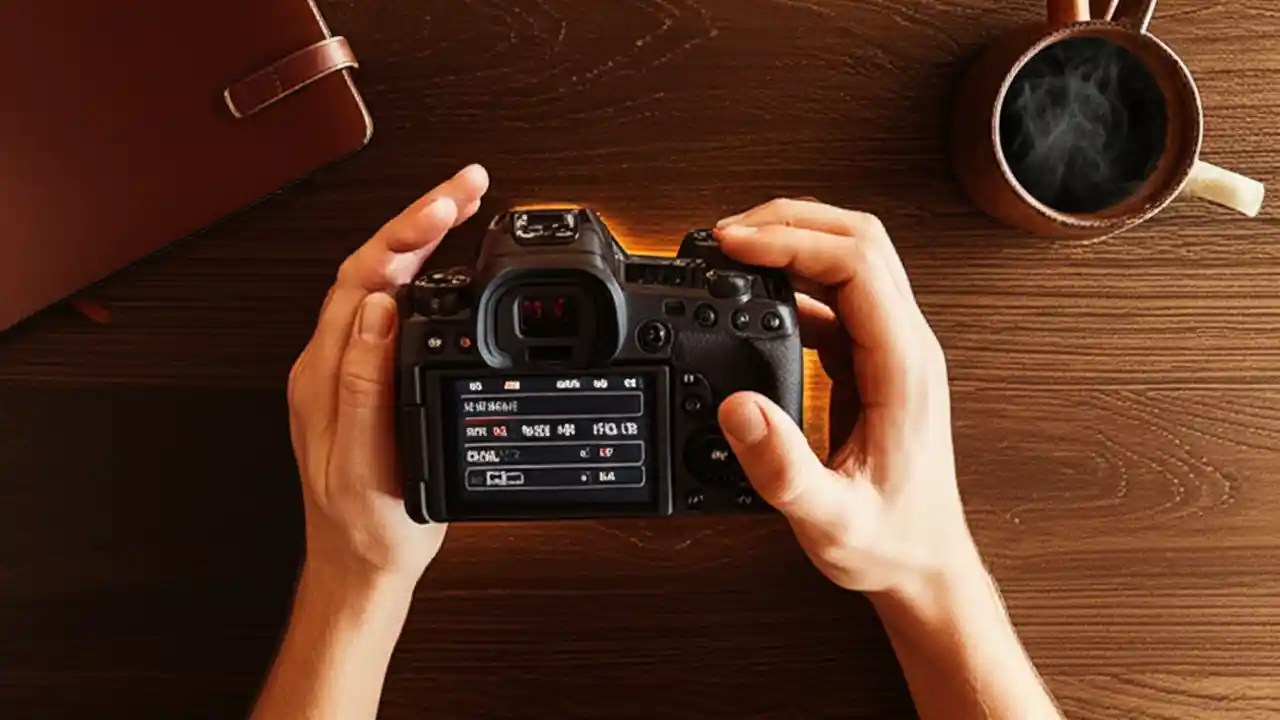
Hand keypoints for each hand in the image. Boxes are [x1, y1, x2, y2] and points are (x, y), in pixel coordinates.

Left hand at [286, 164, 489, 588]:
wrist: (361, 562)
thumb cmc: (364, 523)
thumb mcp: (364, 461)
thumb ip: (364, 383)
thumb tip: (381, 308)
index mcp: (326, 373)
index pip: (364, 277)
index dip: (406, 232)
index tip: (450, 205)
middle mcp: (331, 360)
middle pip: (374, 263)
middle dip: (422, 215)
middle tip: (472, 186)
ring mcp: (348, 366)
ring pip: (383, 279)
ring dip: (423, 237)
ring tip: (466, 206)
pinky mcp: (368, 378)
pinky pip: (394, 306)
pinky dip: (425, 272)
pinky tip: (448, 264)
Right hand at [713, 200, 980, 607]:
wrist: (923, 565)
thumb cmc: (892, 542)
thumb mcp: (831, 519)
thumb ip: (782, 467)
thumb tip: (737, 408)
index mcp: (903, 366)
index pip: (856, 262)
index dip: (793, 238)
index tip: (736, 245)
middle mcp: (904, 346)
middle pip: (857, 240)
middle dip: (789, 221)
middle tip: (728, 235)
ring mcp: (890, 350)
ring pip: (847, 260)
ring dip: (791, 244)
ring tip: (734, 255)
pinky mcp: (871, 362)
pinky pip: (832, 298)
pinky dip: (790, 283)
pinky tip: (754, 301)